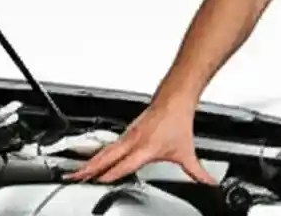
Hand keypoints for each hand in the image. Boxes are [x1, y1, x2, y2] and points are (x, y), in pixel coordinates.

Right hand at [67, 100, 215, 184]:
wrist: (174, 98)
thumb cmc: (178, 121)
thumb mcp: (186, 152)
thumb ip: (196, 171)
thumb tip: (208, 182)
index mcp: (145, 148)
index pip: (123, 165)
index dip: (109, 174)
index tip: (96, 182)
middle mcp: (133, 141)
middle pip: (105, 157)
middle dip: (88, 169)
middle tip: (72, 177)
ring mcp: (127, 135)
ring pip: (104, 150)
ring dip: (88, 162)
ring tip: (74, 172)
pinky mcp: (126, 132)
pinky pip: (108, 145)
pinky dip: (97, 154)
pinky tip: (91, 161)